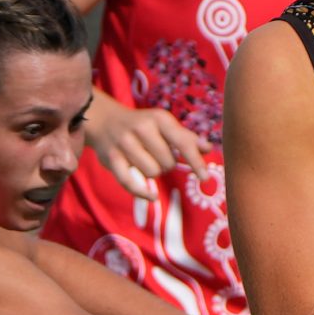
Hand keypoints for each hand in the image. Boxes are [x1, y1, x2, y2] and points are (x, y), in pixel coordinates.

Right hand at [87, 103, 207, 199]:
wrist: (105, 120)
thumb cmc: (142, 126)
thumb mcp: (164, 125)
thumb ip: (186, 138)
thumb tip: (208, 148)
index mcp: (159, 119)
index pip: (182, 142)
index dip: (195, 161)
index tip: (204, 178)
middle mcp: (142, 128)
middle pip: (167, 162)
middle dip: (167, 164)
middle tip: (157, 156)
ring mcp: (125, 143)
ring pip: (152, 173)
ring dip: (153, 173)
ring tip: (146, 162)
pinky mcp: (112, 158)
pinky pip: (130, 183)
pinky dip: (142, 192)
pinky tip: (151, 196)